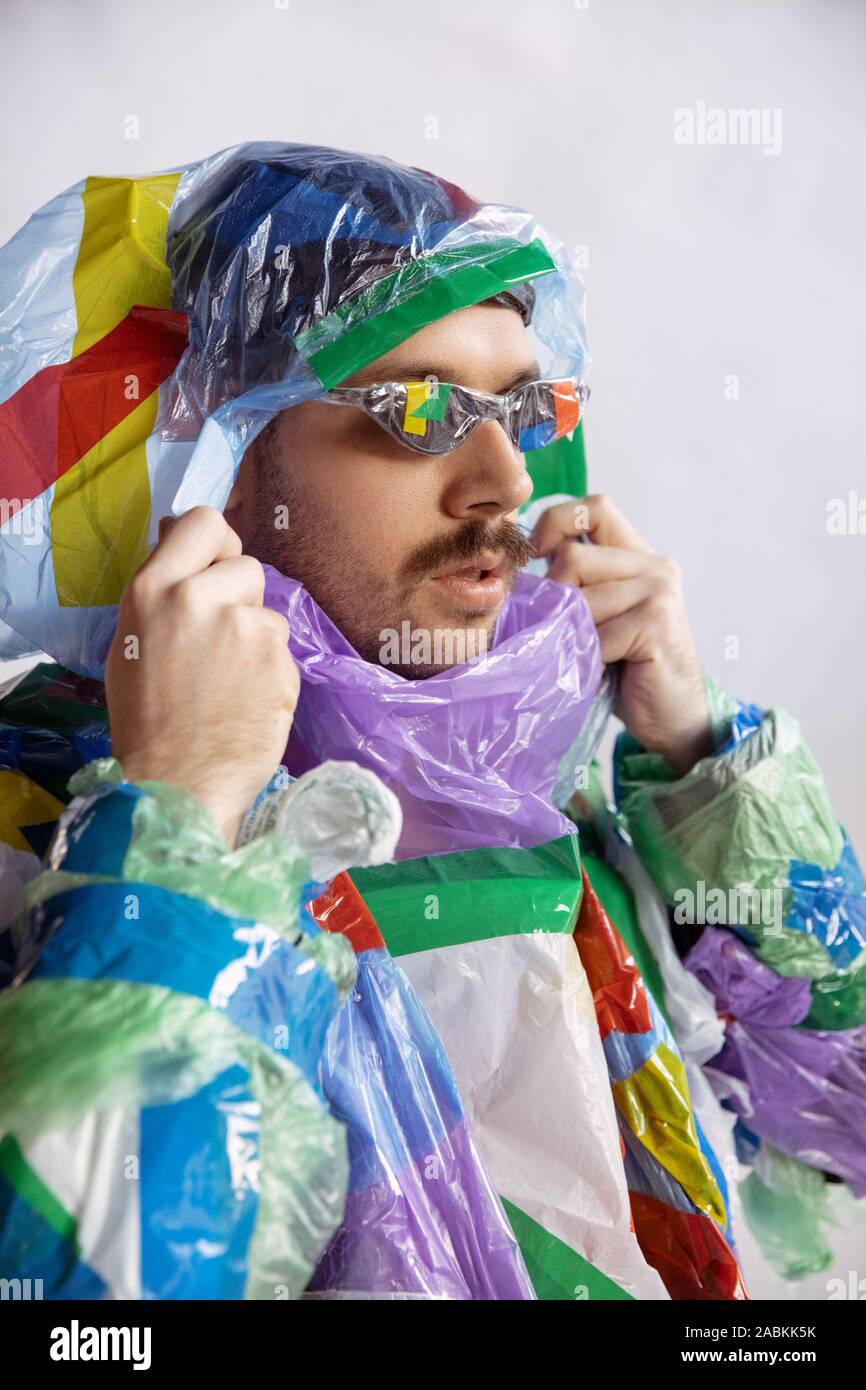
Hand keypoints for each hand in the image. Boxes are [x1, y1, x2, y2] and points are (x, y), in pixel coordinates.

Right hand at [105, 506, 297, 844]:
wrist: (178, 782)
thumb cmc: (145, 717)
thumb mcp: (133, 640)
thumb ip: (165, 590)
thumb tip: (180, 534)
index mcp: (153, 589)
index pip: (204, 521)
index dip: (217, 545)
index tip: (215, 567)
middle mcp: (201, 598)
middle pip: (246, 566)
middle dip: (240, 597)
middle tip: (218, 643)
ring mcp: (246, 629)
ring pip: (268, 614)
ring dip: (256, 640)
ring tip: (227, 683)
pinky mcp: (280, 661)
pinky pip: (283, 653)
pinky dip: (271, 673)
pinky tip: (246, 702)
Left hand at [530, 495, 712, 774]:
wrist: (674, 719)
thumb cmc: (629, 670)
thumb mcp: (600, 618)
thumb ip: (576, 587)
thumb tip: (517, 573)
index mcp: (638, 556)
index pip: (593, 508)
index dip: (556, 522)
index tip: (537, 555)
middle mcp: (654, 566)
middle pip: (573, 558)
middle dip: (556, 600)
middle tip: (568, 634)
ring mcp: (659, 591)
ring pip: (579, 599)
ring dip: (573, 636)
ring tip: (588, 656)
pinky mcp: (656, 622)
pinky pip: (595, 634)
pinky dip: (588, 659)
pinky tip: (602, 671)